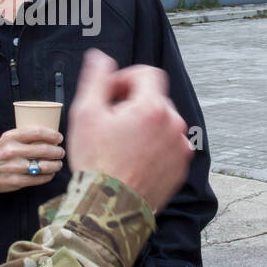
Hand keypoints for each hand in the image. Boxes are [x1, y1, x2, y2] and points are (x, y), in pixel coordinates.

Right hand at [0, 127, 64, 192]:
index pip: (38, 132)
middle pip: (45, 150)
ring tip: (58, 163)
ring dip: (56, 165)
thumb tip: (51, 136)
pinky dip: (48, 176)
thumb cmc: (0, 152)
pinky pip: (39, 179)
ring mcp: (14, 167)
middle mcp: (12, 151)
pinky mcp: (16, 181)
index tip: (59, 138)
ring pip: (44, 166)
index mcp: (11, 137)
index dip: (52, 135)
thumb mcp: (8, 139)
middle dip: (58, 151)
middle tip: (61, 152)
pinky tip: (50, 173)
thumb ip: (25, 136)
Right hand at [67, 49, 191, 212]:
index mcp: (153, 107)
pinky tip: (132, 158)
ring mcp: (180, 148)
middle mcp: (174, 125)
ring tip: (121, 143)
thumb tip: (100, 58)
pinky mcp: (180, 168)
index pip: (148, 74)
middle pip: (155, 99)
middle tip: (110, 121)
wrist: (109, 208)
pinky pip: (168, 146)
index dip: (126, 78)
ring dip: (144, 125)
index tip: (111, 94)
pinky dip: (153, 146)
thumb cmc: (96, 163)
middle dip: (133, 103)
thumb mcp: (86, 113)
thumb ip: (96, 78)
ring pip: (162, 123)